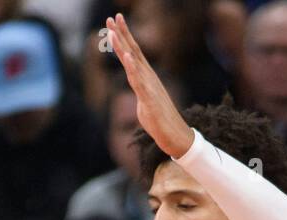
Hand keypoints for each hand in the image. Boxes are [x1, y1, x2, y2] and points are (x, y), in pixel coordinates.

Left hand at [106, 13, 193, 157]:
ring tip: (112, 31)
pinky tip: (127, 56)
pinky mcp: (149, 98)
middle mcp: (148, 77)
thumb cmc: (160, 120)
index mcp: (146, 77)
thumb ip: (140, 91)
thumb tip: (137, 87)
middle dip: (121, 33)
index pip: (133, 52)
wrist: (174, 135)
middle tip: (111, 17)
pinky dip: (133, 67)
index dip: (124, 36)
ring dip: (123, 46)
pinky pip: (139, 81)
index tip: (115, 22)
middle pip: (133, 51)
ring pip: (133, 62)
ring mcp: (149, 86)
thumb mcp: (145, 102)